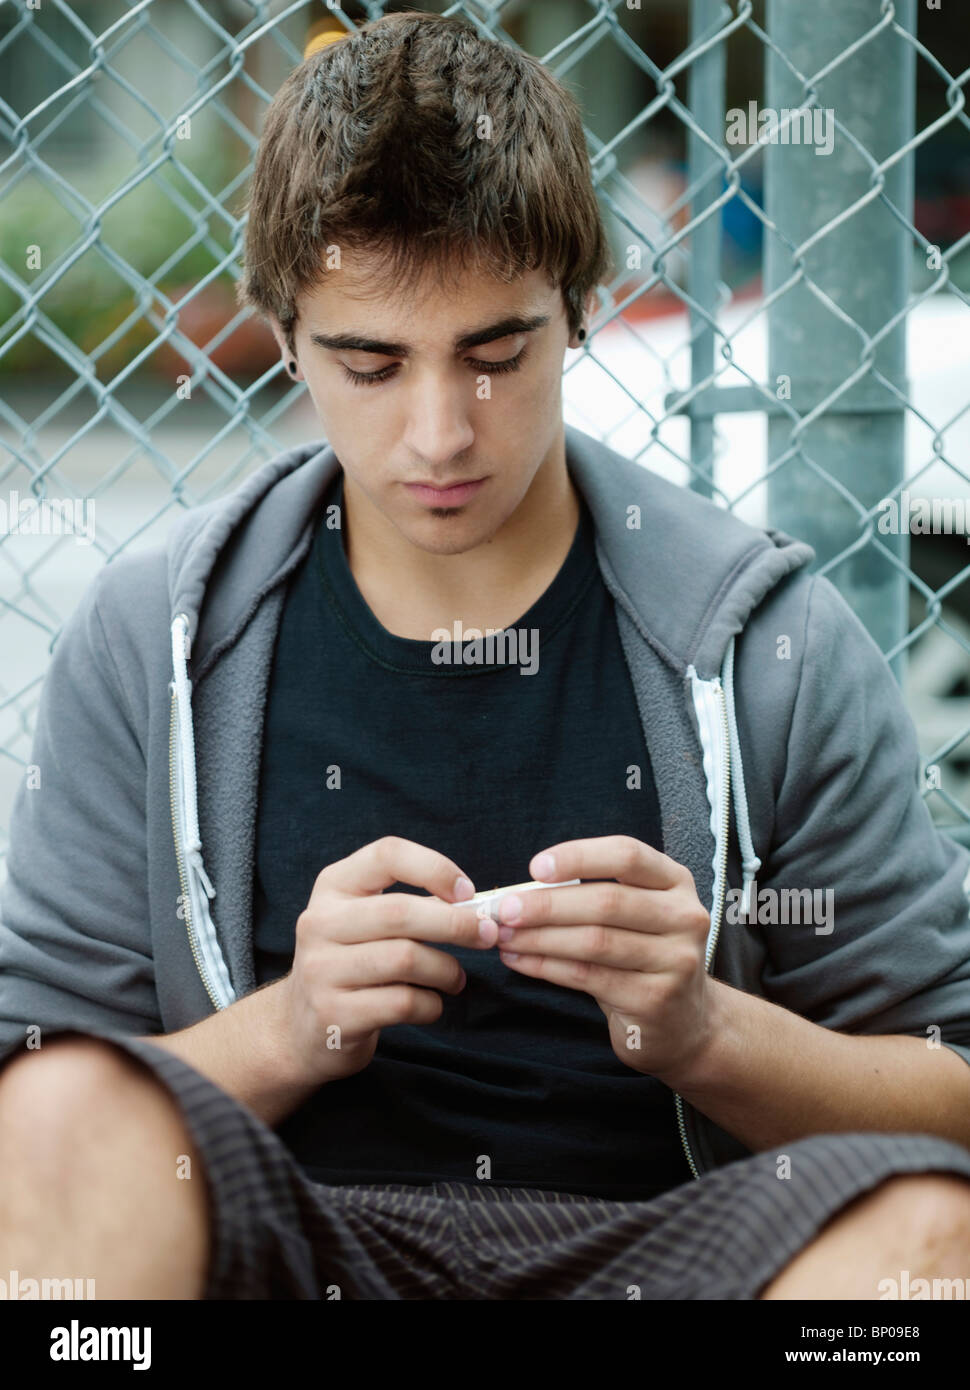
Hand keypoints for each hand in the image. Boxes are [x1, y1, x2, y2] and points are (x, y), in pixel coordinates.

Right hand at [278, 836, 497, 1086]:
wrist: (301, 1027)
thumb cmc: (351, 963)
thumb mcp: (364, 921)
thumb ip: (411, 906)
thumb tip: (476, 908)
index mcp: (332, 886)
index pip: (387, 855)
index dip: (434, 868)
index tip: (468, 893)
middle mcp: (319, 922)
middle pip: (401, 912)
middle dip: (457, 924)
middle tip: (487, 936)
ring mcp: (321, 970)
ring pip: (406, 959)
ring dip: (447, 970)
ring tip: (456, 978)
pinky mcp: (334, 1015)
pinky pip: (403, 1003)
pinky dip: (432, 1004)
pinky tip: (432, 1003)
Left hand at [492, 835, 714, 1083]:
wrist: (683, 1022)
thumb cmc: (643, 957)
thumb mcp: (634, 915)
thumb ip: (592, 895)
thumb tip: (521, 891)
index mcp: (676, 883)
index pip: (627, 855)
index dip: (579, 857)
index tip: (535, 867)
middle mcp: (684, 917)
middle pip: (607, 901)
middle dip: (547, 905)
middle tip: (504, 909)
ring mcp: (675, 960)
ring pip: (594, 941)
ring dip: (539, 937)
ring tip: (504, 936)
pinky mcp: (655, 999)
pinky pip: (588, 976)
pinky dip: (546, 966)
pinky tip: (520, 960)